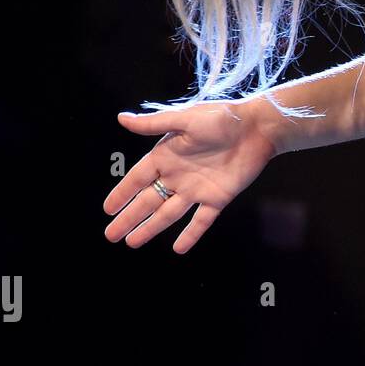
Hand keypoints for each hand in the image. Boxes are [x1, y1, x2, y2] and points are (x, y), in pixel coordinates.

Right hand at [103, 98, 278, 253]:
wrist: (257, 127)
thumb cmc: (221, 117)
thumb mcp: (184, 119)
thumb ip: (154, 124)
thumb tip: (120, 118)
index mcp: (166, 155)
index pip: (137, 179)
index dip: (122, 194)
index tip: (107, 210)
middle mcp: (178, 175)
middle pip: (148, 201)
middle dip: (129, 218)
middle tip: (111, 236)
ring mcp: (197, 188)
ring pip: (169, 214)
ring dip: (151, 228)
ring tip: (132, 243)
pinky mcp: (218, 197)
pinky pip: (201, 220)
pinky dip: (191, 234)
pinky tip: (179, 249)